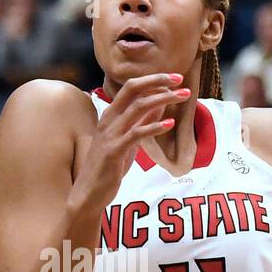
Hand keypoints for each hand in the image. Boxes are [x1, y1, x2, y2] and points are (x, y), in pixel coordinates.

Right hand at [71, 73, 187, 214]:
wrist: (89, 193)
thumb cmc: (108, 167)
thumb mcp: (128, 140)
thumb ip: (141, 122)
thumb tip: (160, 104)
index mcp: (110, 115)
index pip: (131, 87)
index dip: (152, 79)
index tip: (174, 78)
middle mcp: (108, 120)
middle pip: (132, 89)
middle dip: (157, 80)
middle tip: (179, 79)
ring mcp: (110, 135)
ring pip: (137, 107)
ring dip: (162, 98)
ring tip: (182, 97)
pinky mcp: (114, 151)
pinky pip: (136, 133)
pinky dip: (155, 126)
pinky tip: (170, 123)